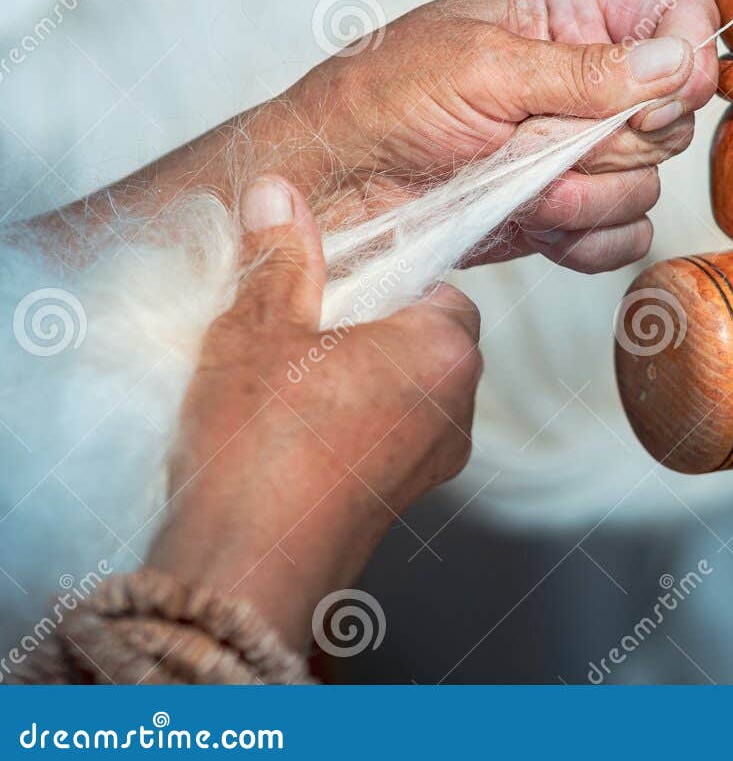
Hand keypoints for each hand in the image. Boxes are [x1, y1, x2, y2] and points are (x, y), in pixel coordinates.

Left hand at [108, 0, 719, 273]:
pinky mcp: (571, 212)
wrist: (331, 192)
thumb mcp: (482, 67)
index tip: (651, 96)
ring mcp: (579, 148)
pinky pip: (628, 234)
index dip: (683, 59)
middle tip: (541, 140)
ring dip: (588, 195)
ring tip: (520, 187)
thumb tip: (677, 58)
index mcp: (567, 13)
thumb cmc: (381, 103)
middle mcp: (585, 77)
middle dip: (613, 141)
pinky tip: (542, 227)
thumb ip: (588, 69)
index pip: (676, 16)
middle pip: (673, 113)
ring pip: (651, 180)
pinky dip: (591, 240)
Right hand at [148, 176, 484, 646]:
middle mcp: (458, 406)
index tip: (332, 284)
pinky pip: (392, 436)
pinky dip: (354, 423)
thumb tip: (280, 195)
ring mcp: (435, 460)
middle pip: (427, 338)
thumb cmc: (260, 446)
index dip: (384, 280)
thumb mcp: (261, 326)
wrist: (246, 565)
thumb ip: (281, 256)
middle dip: (371, 328)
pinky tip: (295, 427)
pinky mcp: (404, 498)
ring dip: (361, 377)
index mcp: (445, 351)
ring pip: (409, 390)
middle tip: (304, 329)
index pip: (440, 286)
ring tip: (291, 380)